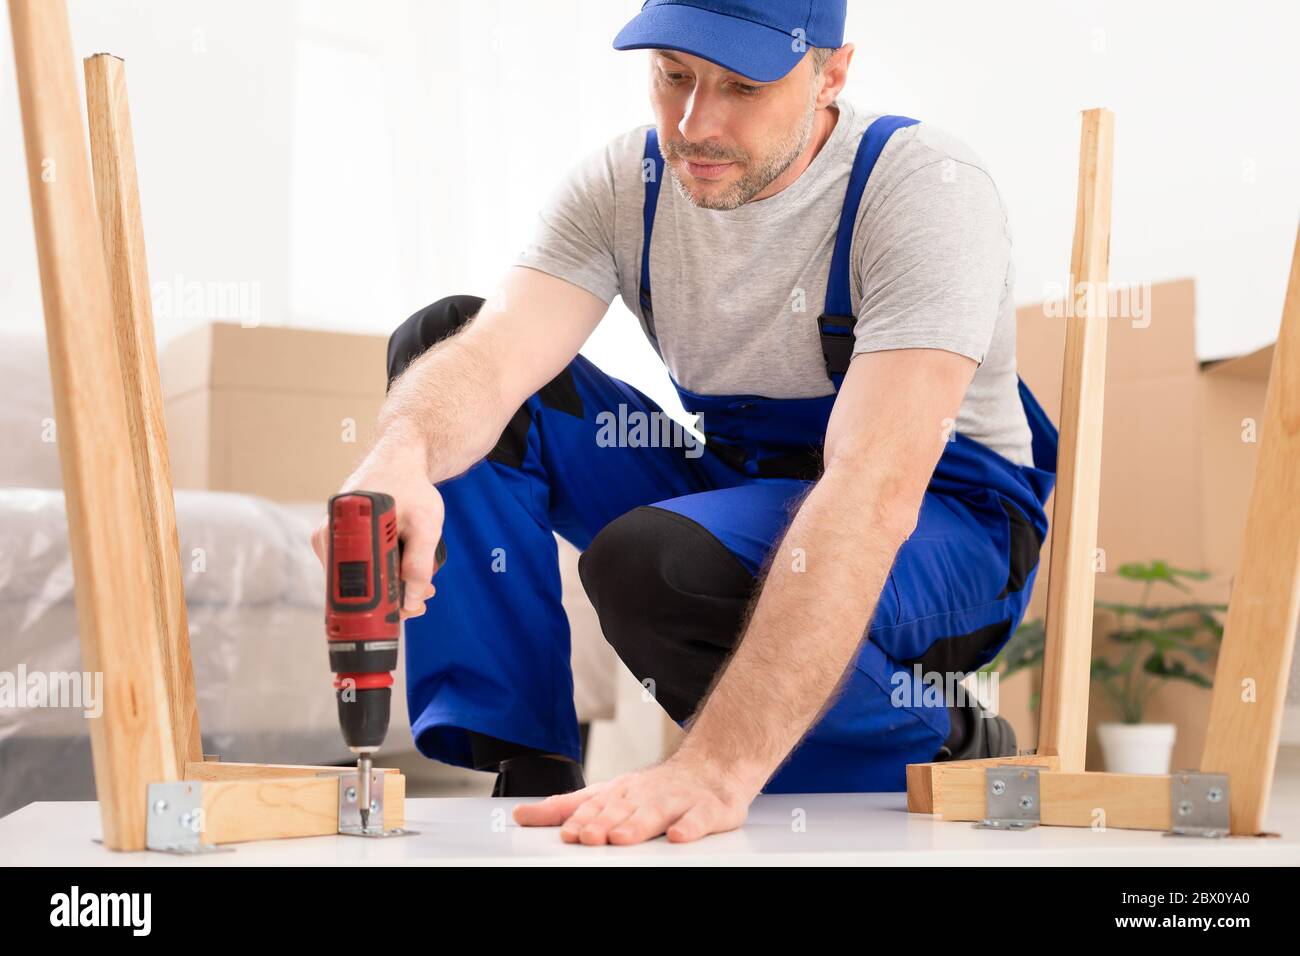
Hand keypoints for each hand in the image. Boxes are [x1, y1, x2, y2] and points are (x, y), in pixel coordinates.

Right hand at [311, 437, 445, 619]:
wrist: (399, 461)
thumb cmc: (411, 487)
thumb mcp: (425, 525)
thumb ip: (419, 565)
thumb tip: (411, 602)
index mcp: (341, 529)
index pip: (354, 584)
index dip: (380, 604)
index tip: (405, 613)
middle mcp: (329, 536)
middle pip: (354, 586)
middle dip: (391, 598)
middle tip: (422, 599)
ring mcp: (332, 539)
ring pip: (357, 579)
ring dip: (390, 587)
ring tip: (421, 585)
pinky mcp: (339, 540)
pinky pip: (358, 567)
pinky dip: (381, 574)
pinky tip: (403, 571)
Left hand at [511, 756, 759, 845]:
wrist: (713, 767)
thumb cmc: (656, 789)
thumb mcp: (610, 793)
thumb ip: (567, 806)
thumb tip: (522, 815)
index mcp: (621, 791)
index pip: (596, 804)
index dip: (581, 819)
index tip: (565, 832)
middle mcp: (646, 794)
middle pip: (622, 809)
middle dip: (603, 823)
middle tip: (586, 838)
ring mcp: (678, 801)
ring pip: (655, 812)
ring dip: (637, 824)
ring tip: (621, 838)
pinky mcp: (709, 810)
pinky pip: (699, 819)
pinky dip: (689, 827)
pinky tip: (677, 836)